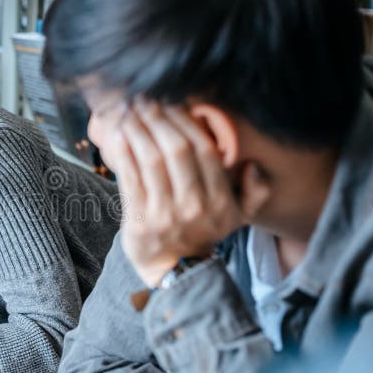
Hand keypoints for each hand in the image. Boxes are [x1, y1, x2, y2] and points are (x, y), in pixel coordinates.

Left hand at [102, 100, 269, 286]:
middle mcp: (194, 206)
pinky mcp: (139, 220)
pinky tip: (117, 134)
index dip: (186, 121)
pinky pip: (129, 177)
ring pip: (150, 160)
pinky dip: (122, 152)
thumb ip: (254, 192)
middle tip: (145, 99)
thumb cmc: (203, 234)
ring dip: (138, 129)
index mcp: (220, 201)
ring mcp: (165, 214)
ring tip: (129, 110)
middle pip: (175, 150)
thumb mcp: (238, 218)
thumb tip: (254, 166)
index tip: (172, 102)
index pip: (204, 151)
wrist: (175, 272)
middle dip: (159, 118)